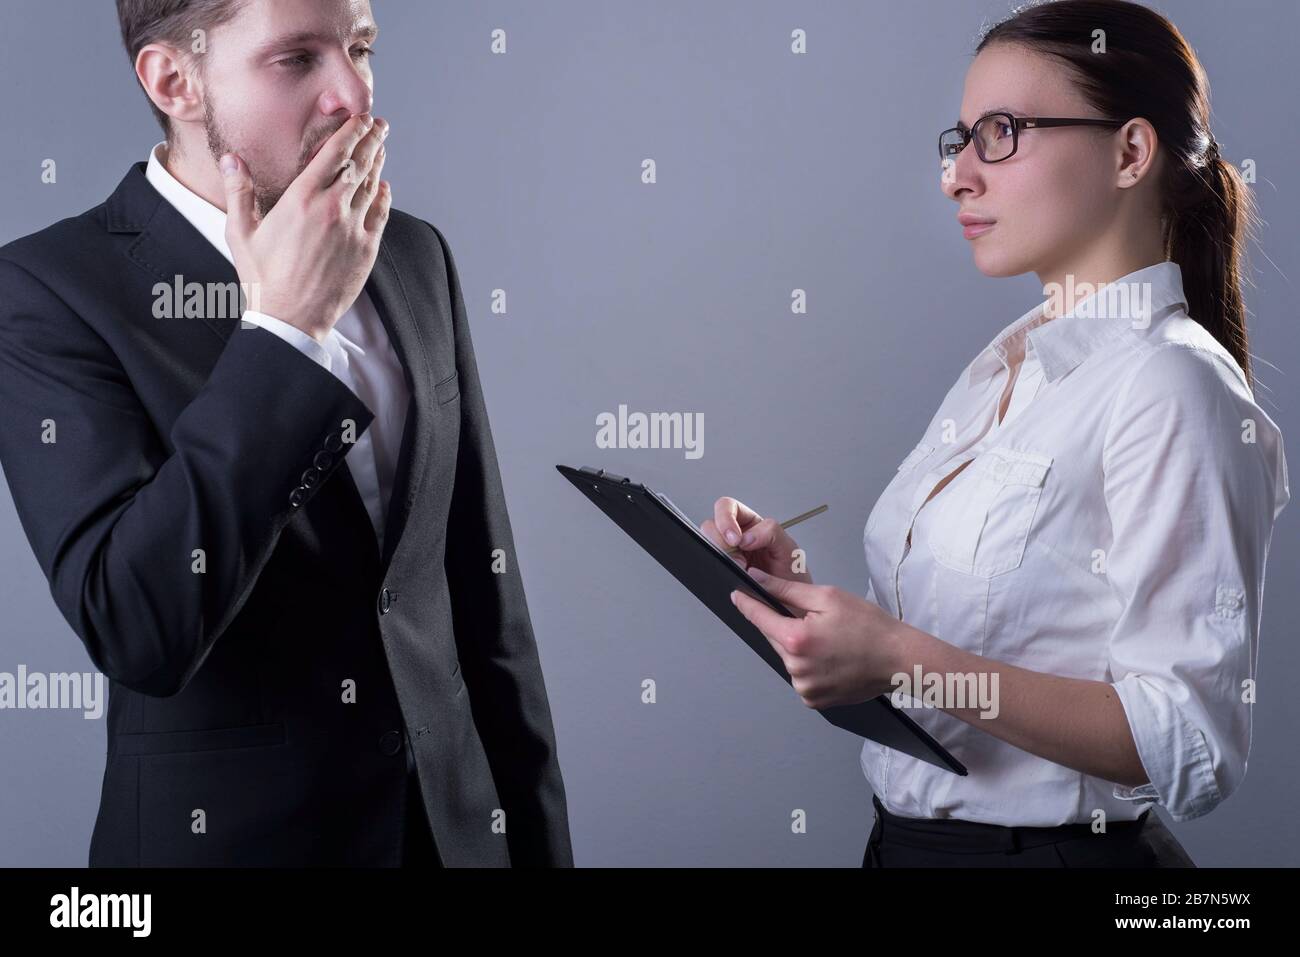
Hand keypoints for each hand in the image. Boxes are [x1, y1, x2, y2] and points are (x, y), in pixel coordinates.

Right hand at [221, 112, 391, 342]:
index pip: (333, 154)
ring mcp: (353, 229)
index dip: (350, 132)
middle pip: (358, 164)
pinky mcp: (366, 250)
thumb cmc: (262, 278)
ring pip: (371, 186)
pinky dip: (383, 196)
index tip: (359, 118)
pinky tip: (384, 186)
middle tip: (379, 124)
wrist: (291, 318)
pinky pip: (380, 215)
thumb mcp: (241, 233)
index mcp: (301, 199)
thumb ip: (239, 192)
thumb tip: (231, 158)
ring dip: (377, 163)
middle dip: (370, 140)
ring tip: (381, 147)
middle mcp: (332, 209)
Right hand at [701, 496, 812, 583]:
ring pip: (708, 544)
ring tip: (741, 568)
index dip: (726, 518)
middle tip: (737, 558)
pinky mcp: (723, 570)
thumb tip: (746, 536)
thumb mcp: (788, 548)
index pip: (728, 507)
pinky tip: (734, 574)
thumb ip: (771, 533)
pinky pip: (711, 563)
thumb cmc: (792, 574)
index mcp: (752, 524)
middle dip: (721, 541)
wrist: (791, 601)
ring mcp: (728, 554)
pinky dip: (718, 568)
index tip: (736, 539)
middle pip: (711, 525)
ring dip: (721, 556)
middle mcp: (737, 536)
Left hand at [730, 569, 904, 708]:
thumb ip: (786, 589)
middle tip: (812, 619)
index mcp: (797, 640)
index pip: (759, 618)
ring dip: (797, 646)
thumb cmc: (870, 626)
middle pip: (774, 638)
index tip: (736, 595)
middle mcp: (796, 668)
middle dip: (784, 626)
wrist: (899, 660)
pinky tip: (829, 658)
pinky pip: (800, 676)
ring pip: (787, 658)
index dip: (746, 604)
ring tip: (828, 640)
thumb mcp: (827, 597)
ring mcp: (804, 688)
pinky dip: (808, 665)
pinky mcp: (813, 700)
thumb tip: (757, 580)